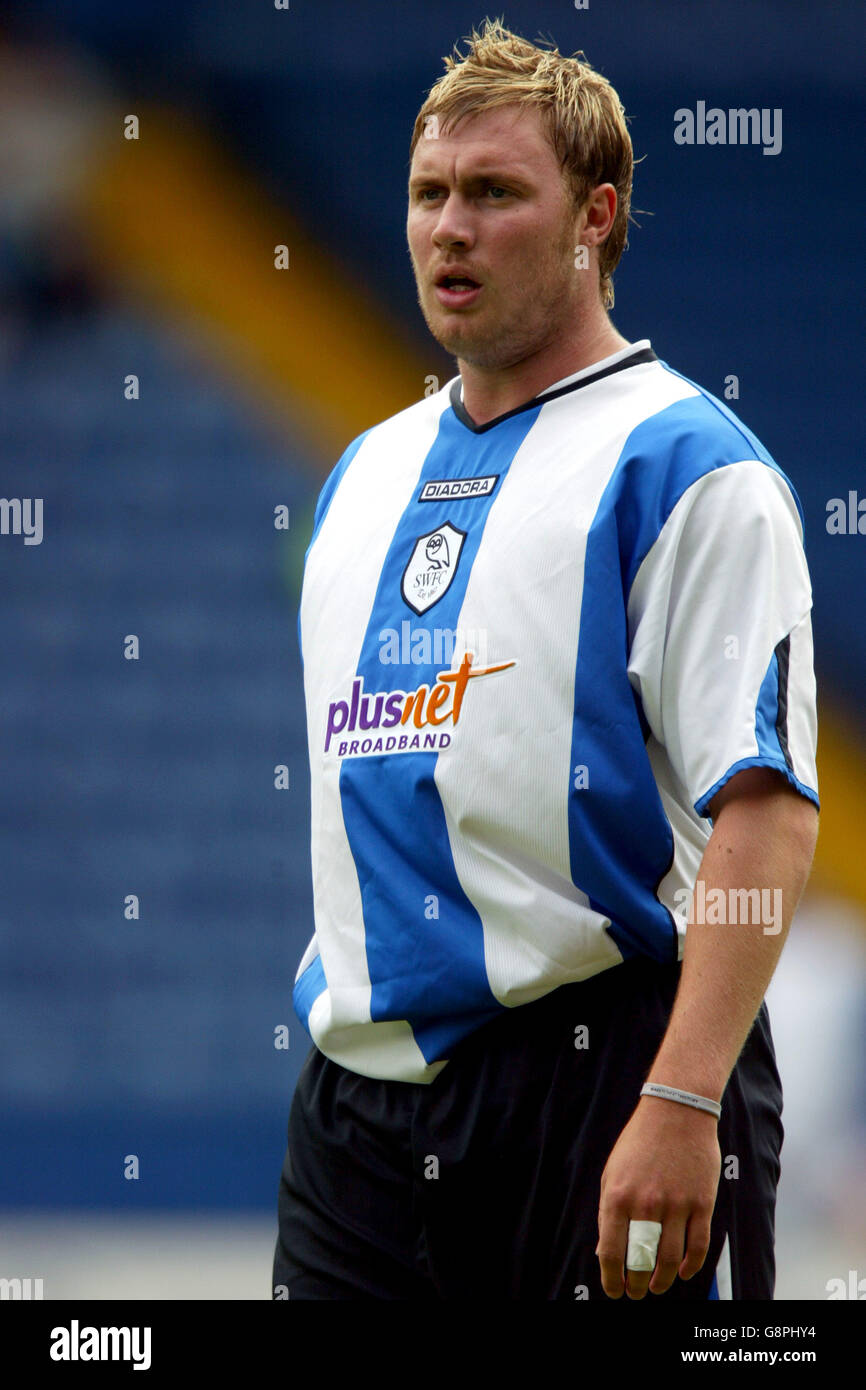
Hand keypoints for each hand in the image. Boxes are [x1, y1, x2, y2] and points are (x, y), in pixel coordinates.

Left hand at [595, 1095, 720, 1298]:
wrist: (676, 1112)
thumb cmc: (640, 1142)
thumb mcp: (612, 1172)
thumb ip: (608, 1210)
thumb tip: (608, 1249)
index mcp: (618, 1197)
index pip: (612, 1253)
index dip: (611, 1279)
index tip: (614, 1291)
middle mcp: (646, 1205)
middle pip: (641, 1262)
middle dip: (637, 1284)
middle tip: (637, 1292)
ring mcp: (676, 1205)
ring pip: (670, 1261)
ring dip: (662, 1280)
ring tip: (657, 1286)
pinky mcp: (701, 1203)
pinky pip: (698, 1247)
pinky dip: (690, 1267)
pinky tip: (682, 1272)